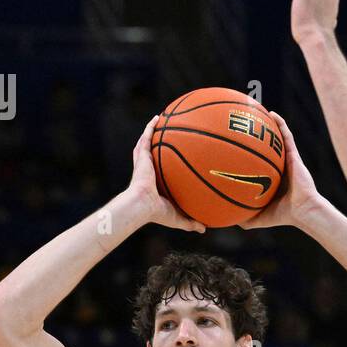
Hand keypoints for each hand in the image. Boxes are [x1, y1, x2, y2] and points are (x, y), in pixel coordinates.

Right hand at [127, 114, 204, 231]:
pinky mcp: (141, 156)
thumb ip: (190, 221)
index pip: (164, 169)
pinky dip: (150, 127)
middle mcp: (150, 169)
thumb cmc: (157, 213)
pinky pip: (146, 138)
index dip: (170, 162)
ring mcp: (144, 162)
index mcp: (157, 181)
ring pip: (149, 142)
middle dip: (162, 142)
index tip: (179, 155)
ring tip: (163, 118)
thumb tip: (205, 228)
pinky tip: (158, 117)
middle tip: (172, 132)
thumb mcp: (177, 217)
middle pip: (156, 152)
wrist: (142, 206)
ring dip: (155, 131)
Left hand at [237, 112, 322, 229]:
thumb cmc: (284, 216)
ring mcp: (287, 160)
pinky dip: (281, 124)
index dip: (247, 154)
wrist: (303, 211)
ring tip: (257, 111)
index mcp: (271, 178)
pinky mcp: (295, 156)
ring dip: (268, 124)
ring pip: (277, 138)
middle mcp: (278, 166)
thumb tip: (226, 220)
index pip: (257, 163)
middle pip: (265, 147)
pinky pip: (287, 136)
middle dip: (256, 135)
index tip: (233, 146)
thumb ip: (245, 218)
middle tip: (242, 124)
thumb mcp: (259, 217)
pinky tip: (273, 113)